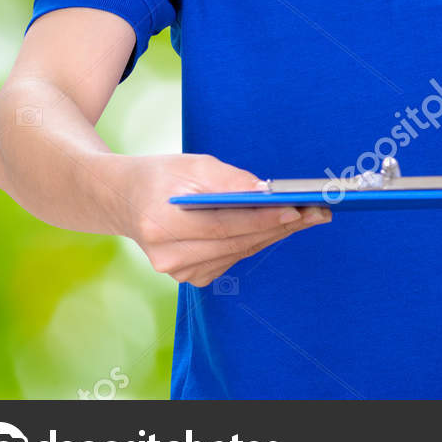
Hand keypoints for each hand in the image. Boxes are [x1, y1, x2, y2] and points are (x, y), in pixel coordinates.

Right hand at [110, 153, 329, 286]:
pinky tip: (279, 226)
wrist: (124, 200)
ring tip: (308, 215)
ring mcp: (178, 272)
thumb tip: (266, 192)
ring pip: (240, 252)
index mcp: (160, 226)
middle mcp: (167, 257)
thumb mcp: (192, 165)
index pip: (223, 226)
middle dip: (280, 226)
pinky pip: (233, 257)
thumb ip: (229, 180)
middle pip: (237, 243)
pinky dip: (256, 240)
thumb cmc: (160, 177)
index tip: (296, 209)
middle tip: (317, 211)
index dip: (262, 219)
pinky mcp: (190, 276)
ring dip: (275, 234)